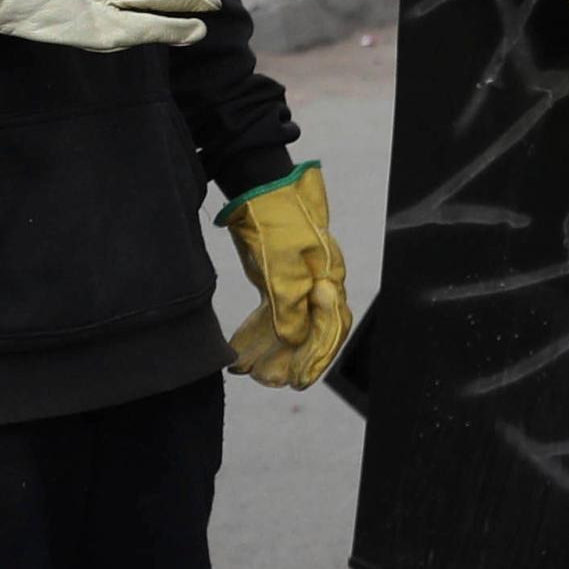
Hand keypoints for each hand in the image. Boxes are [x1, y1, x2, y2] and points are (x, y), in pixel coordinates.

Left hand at [221, 165, 352, 390]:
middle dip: (291, 359)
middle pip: (311, 331)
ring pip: (290, 326)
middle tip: (269, 382)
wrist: (259, 185)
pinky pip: (273, 314)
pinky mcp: (278, 277)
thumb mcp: (281, 263)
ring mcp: (299, 280)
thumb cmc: (274, 218)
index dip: (314, 358)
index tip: (295, 382)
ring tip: (250, 372)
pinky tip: (241, 351)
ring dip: (272, 351)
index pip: (328, 327)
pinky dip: (259, 334)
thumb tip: (295, 339)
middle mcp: (319, 283)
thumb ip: (289, 303)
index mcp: (328, 278)